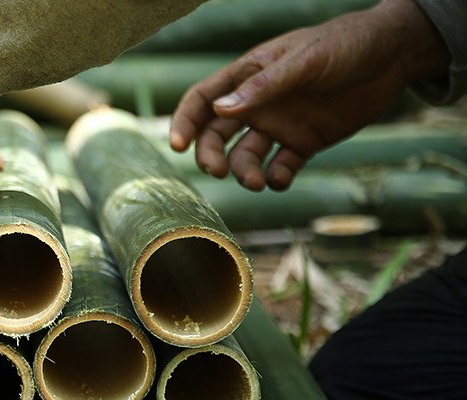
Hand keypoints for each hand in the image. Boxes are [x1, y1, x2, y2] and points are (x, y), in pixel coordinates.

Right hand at [169, 0, 448, 190]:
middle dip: (211, 156)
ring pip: (245, 156)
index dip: (185, 122)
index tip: (179, 146)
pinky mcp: (303, 143)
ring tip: (257, 182)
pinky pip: (280, 167)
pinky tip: (281, 179)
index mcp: (247, 77)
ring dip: (243, 172)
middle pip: (216, 136)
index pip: (202, 101)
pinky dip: (276, 179)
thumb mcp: (304, 60)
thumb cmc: (345, 45)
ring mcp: (279, 125)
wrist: (392, 56)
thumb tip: (219, 111)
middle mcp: (257, 105)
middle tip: (219, 171)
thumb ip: (263, 86)